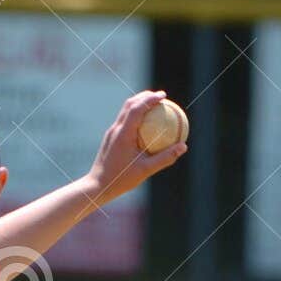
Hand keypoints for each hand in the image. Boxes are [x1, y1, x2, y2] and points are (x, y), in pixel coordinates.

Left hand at [83, 89, 187, 206]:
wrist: (98, 185)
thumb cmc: (121, 179)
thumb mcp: (146, 170)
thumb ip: (165, 158)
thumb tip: (183, 146)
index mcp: (123, 134)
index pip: (137, 108)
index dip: (150, 98)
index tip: (163, 95)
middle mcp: (115, 129)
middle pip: (130, 104)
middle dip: (145, 96)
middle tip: (161, 96)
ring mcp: (111, 133)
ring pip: (125, 111)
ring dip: (139, 104)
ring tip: (154, 105)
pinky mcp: (110, 138)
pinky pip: (124, 122)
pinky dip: (135, 116)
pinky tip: (146, 124)